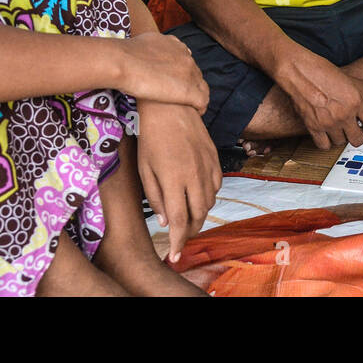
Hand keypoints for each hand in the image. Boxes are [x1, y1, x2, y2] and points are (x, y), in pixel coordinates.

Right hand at [116, 32, 208, 113]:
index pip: (185, 61)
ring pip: (202, 87)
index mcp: (175, 46)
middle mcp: (186, 57)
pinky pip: (203, 101)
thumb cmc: (124, 55)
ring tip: (189, 108)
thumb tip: (148, 52)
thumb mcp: (143, 42)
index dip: (181, 73)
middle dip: (189, 85)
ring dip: (196, 97)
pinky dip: (200, 108)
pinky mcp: (189, 91)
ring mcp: (190, 74)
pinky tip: (194, 114)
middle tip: (179, 98)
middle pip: (195, 74)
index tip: (174, 82)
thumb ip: (153, 47)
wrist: (123, 63)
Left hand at [136, 100, 222, 263]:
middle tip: (179, 238)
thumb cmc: (151, 137)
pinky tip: (197, 196)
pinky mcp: (215, 158)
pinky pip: (217, 186)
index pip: (179, 221)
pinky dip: (209, 197)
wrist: (172, 106)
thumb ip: (156, 196)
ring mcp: (208, 166)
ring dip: (199, 215)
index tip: (174, 256)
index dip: (177, 242)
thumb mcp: (145, 168)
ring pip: (210, 202)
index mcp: (174, 179)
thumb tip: (165, 220)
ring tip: (187, 218)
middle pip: (198, 215)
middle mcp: (195, 175)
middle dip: (189, 232)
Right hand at [276, 49, 362, 149]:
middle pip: (358, 139)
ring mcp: (329, 123)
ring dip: (340, 137)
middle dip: (358, 136)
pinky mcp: (314, 127)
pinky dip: (326, 142)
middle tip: (355, 133)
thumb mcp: (346, 82)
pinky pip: (324, 145)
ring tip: (337, 130)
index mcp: (356, 100)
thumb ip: (354, 100)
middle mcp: (345, 114)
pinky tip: (326, 135)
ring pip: (341, 142)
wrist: (299, 70)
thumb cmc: (320, 70)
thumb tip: (358, 113)